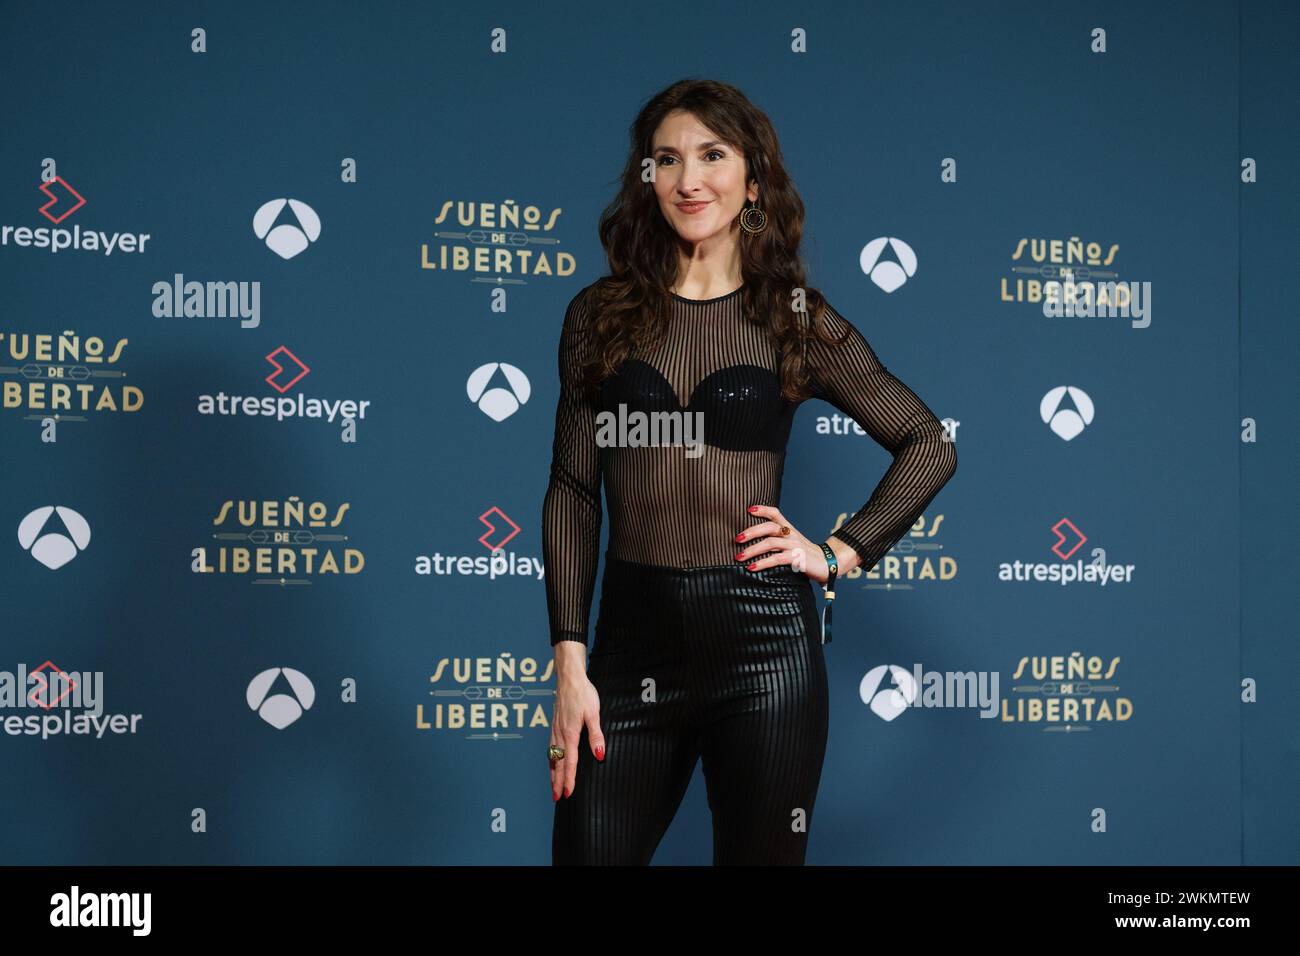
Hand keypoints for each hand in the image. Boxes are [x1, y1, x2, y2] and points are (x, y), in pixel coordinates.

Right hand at [549, 644, 603, 801]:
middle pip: (557, 763)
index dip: (569, 779)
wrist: (569, 677)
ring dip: (552, 772)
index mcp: (569, 733)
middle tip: (556, 798)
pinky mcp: (554, 724)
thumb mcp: (593, 713)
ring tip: (553, 786)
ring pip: (552, 756)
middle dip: (557, 781)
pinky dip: (550, 759)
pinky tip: (552, 762)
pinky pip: (550, 747)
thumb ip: (596, 736)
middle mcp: (559, 734)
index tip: (568, 794)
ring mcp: (555, 729)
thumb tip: (599, 756)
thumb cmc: (583, 693)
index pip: (569, 762)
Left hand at [736, 505, 856, 584]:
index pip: (775, 514)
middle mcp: (791, 534)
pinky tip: (752, 567)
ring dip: (752, 550)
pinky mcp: (797, 558)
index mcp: (789, 529)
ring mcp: (795, 545)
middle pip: (769, 527)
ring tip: (739, 557)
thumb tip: (753, 545)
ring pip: (770, 543)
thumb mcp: (791, 544)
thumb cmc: (806, 556)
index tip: (748, 509)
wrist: (828, 564)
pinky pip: (777, 559)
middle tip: (737, 539)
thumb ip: (777, 541)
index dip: (762, 509)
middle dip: (751, 532)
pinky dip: (762, 563)